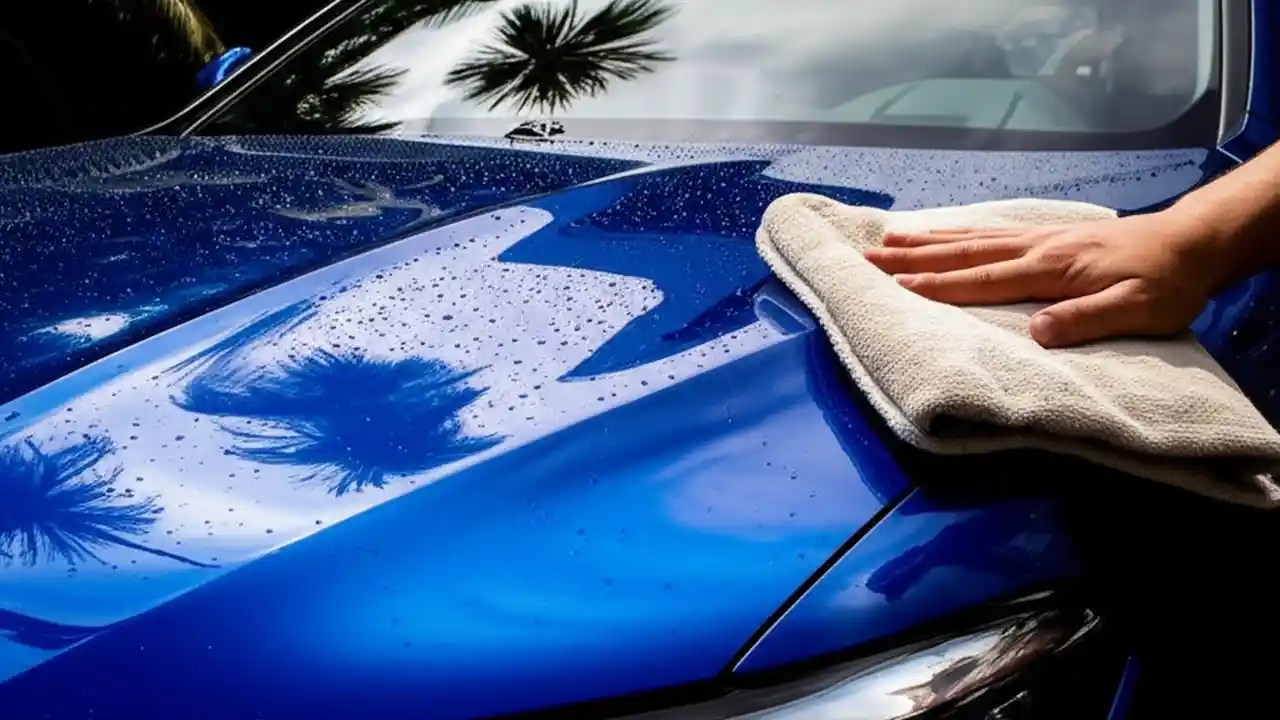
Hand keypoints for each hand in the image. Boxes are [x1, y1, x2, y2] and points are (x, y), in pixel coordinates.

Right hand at [861, 211, 1225, 347]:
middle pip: (963, 253)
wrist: (1192, 241)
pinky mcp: (1046, 235)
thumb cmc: (1166, 282)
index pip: (983, 279)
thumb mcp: (1139, 310)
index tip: (896, 287)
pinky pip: (988, 232)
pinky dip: (956, 232)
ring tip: (887, 240)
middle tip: (868, 258)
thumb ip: (1087, 321)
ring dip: (926, 241)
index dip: (938, 285)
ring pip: (971, 238)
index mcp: (1051, 269)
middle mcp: (1036, 247)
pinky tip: (938, 232)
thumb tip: (1036, 333)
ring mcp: (1038, 237)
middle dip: (913, 258)